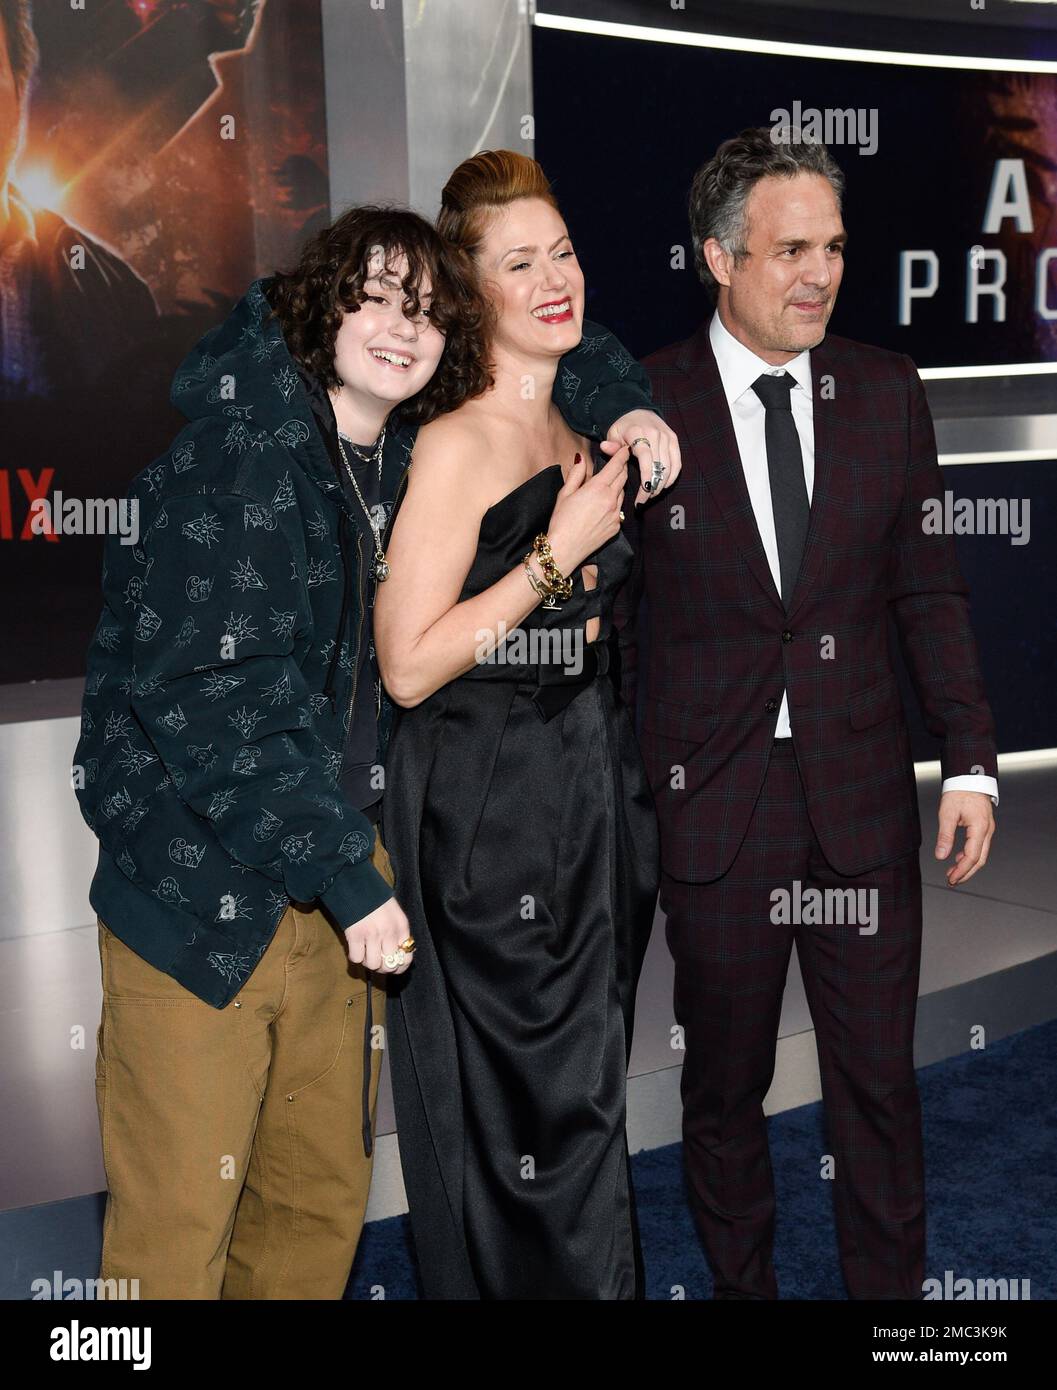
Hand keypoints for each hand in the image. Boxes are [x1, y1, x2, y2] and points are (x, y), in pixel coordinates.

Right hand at [344, 897, 413, 973]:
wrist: (357, 885)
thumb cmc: (376, 900)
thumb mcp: (395, 914)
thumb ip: (398, 933)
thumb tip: (399, 956)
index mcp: (401, 927)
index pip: (407, 958)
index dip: (400, 968)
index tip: (393, 967)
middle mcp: (389, 932)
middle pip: (389, 966)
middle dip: (382, 967)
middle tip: (376, 961)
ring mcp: (372, 934)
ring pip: (373, 964)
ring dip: (368, 962)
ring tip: (365, 953)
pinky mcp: (355, 935)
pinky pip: (356, 958)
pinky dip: (355, 957)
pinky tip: (355, 949)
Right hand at [545, 446, 628, 575]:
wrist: (565, 550)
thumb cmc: (561, 522)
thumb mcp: (564, 494)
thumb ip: (576, 474)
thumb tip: (581, 459)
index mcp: (598, 488)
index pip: (616, 466)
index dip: (622, 455)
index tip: (625, 449)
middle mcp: (611, 500)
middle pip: (623, 477)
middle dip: (621, 468)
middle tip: (617, 463)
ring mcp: (616, 514)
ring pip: (622, 493)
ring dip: (617, 486)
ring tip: (606, 486)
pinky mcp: (617, 527)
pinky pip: (620, 510)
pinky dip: (614, 503)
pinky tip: (603, 506)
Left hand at [601, 410, 680, 506]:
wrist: (635, 410)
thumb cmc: (622, 427)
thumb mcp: (612, 434)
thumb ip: (612, 445)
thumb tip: (605, 448)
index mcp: (639, 433)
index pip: (646, 460)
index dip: (646, 480)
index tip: (642, 496)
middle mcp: (656, 434)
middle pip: (659, 467)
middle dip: (653, 487)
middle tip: (644, 500)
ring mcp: (667, 436)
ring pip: (669, 467)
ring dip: (662, 484)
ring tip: (652, 494)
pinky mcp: (673, 439)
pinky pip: (677, 462)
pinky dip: (672, 476)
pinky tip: (664, 485)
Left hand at [935, 791, 994, 885]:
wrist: (969, 778)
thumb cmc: (959, 792)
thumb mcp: (947, 813)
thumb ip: (944, 836)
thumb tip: (940, 856)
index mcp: (980, 828)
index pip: (972, 856)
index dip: (962, 870)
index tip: (951, 879)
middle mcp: (987, 830)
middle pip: (980, 859)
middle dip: (966, 873)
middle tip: (952, 881)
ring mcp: (987, 829)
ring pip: (980, 854)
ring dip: (967, 865)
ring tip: (952, 873)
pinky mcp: (983, 827)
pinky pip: (979, 846)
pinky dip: (969, 855)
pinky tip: (958, 858)